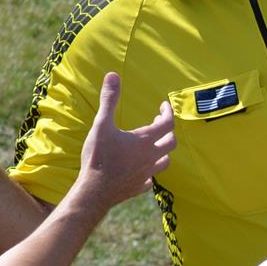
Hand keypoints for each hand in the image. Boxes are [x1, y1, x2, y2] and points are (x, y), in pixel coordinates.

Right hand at [75, 73, 173, 206]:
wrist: (94, 190)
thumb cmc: (99, 156)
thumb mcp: (102, 124)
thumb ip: (110, 100)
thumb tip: (113, 75)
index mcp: (146, 140)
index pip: (168, 123)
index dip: (168, 112)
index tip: (163, 106)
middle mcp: (152, 157)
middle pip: (171, 142)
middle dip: (167, 131)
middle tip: (157, 123)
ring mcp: (147, 173)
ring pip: (165, 161)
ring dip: (163, 151)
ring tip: (154, 145)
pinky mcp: (140, 187)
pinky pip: (151, 179)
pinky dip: (149, 172)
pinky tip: (143, 170)